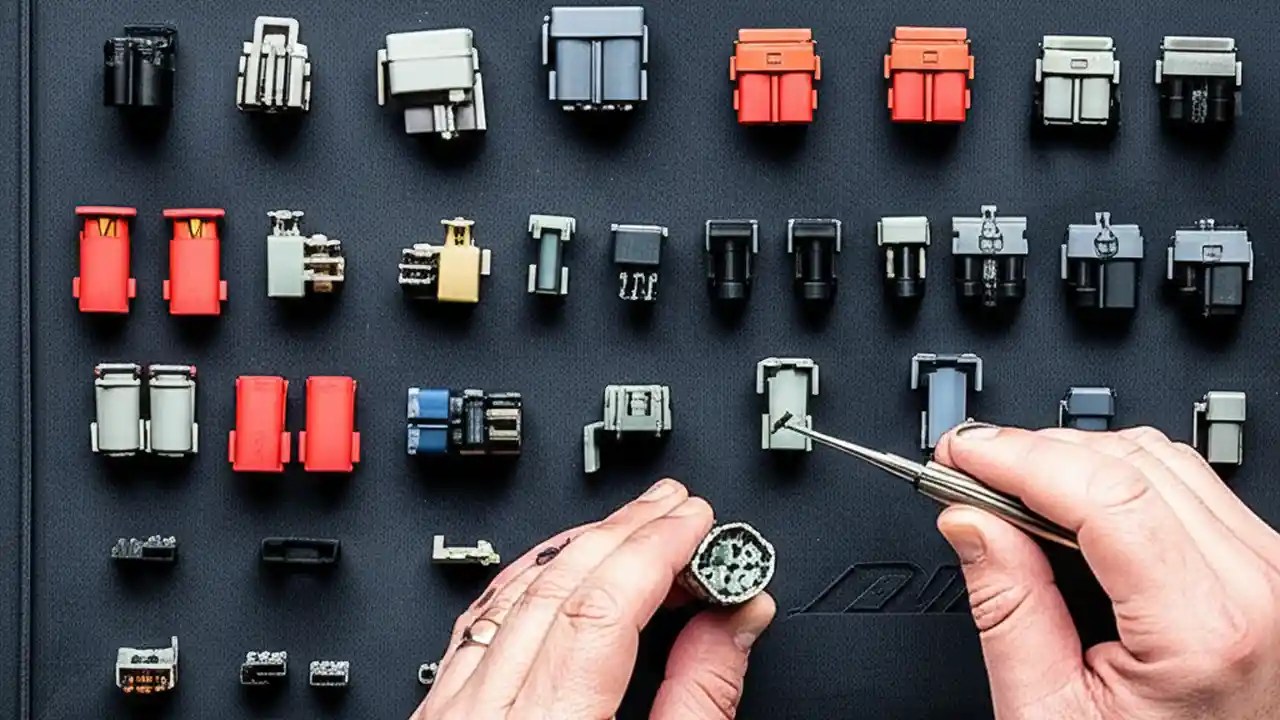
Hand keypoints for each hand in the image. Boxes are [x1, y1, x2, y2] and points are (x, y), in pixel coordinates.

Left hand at [411, 479, 775, 718]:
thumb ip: (698, 699)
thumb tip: (736, 621)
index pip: (605, 607)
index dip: (658, 549)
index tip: (698, 521)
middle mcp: (487, 713)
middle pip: (559, 586)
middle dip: (627, 532)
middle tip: (677, 505)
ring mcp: (451, 712)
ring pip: (514, 593)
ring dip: (581, 546)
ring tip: (632, 523)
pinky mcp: (438, 714)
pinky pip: (479, 621)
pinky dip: (528, 581)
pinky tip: (557, 563)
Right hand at [935, 425, 1279, 718]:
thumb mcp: (1047, 712)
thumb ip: (1007, 610)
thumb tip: (969, 519)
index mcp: (1205, 630)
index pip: (1106, 493)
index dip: (1020, 457)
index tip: (964, 453)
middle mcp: (1253, 588)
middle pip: (1129, 462)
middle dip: (1034, 453)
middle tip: (969, 471)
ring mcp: (1266, 570)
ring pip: (1159, 457)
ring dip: (1073, 458)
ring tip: (1012, 488)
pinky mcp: (1261, 564)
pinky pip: (1186, 482)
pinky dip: (1116, 476)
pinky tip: (1068, 502)